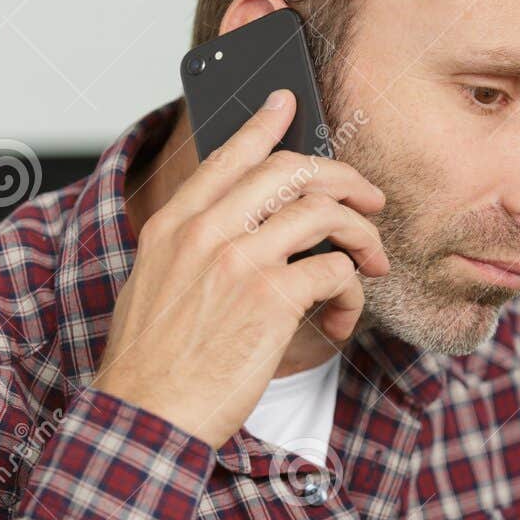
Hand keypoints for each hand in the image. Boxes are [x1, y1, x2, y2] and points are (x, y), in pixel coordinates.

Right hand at [93, 89, 389, 446]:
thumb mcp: (154, 289)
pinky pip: (337, 272)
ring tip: (374, 260)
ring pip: (325, 212)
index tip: (289, 102)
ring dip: (363, 234)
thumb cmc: (153, 368)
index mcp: (172, 227)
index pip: (227, 157)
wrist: (146, 417)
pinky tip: (341, 319)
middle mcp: (204, 232)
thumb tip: (240, 236)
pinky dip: (352, 294)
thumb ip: (192, 253)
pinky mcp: (271, 299)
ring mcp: (238, 261)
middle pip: (291, 171)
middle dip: (343, 176)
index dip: (264, 124)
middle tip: (369, 195)